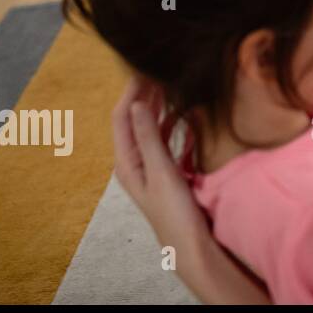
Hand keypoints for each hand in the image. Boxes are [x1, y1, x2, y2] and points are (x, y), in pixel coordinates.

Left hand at [112, 80, 209, 251]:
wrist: (189, 244)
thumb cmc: (174, 211)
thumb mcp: (161, 171)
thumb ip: (149, 137)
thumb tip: (138, 103)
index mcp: (126, 161)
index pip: (122, 117)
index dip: (131, 92)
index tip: (143, 69)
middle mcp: (134, 160)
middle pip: (134, 120)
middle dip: (143, 94)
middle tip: (157, 69)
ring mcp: (149, 165)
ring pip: (149, 127)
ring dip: (157, 105)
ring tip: (168, 82)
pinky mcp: (165, 169)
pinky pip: (164, 138)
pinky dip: (170, 121)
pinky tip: (182, 110)